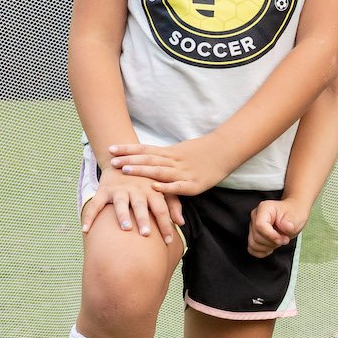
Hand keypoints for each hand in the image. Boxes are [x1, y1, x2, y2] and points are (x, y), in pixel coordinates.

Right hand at [82, 168, 182, 243]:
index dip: (166, 224)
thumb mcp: (162, 189)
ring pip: (120, 203)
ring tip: (125, 228)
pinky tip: (86, 230)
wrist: (123, 158)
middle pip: (141, 206)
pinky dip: (90, 217)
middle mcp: (136, 190)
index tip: (169, 241)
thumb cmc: (147, 180)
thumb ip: (173, 205)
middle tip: (147, 234)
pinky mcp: (104, 190)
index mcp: (152, 190)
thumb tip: (181, 223)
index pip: (162, 209)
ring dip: (122, 215)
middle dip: (144, 219)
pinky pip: (95, 204)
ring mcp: (119, 189)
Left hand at [108, 136, 231, 195]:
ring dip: (142, 171)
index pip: (145, 149)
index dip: (128, 150)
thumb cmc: (203, 152)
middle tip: (112, 162)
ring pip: (159, 171)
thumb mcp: (181, 151)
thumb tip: (149, 159)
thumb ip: (166, 157)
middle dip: (129, 161)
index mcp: (170, 153)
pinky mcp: (193, 184)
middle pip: (148, 159)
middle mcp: (174, 161)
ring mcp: (183, 172)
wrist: (226, 150)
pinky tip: (154, 188)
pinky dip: (165, 187)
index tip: (111, 149)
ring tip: (127, 172)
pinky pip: (177, 186)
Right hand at [247, 198, 310, 257]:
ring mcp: (252, 226)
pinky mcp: (253, 235)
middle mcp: (255, 216)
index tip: (284, 239)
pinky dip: (262, 251)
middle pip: (257, 236)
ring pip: (253, 244)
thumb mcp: (295, 218)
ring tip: (279, 241)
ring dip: (268, 247)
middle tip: (285, 239)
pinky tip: (271, 247)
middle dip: (272, 242)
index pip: (260, 225)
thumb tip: (288, 228)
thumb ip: (289, 224)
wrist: (292, 216)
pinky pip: (252, 249)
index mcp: (264, 208)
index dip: (271, 236)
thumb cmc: (293, 215)